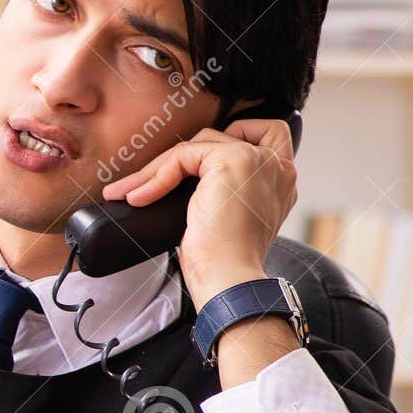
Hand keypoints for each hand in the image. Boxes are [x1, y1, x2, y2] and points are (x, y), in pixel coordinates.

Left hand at [100, 117, 297, 308]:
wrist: (229, 279)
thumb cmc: (224, 261)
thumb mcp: (228, 216)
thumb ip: (222, 189)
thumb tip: (177, 178)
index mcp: (280, 181)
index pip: (268, 133)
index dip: (233, 134)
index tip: (193, 161)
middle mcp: (277, 166)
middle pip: (225, 133)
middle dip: (184, 152)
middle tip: (153, 180)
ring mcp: (259, 160)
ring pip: (198, 144)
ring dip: (159, 168)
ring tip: (132, 192)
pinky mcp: (233, 161)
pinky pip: (184, 155)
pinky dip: (157, 176)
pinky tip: (139, 197)